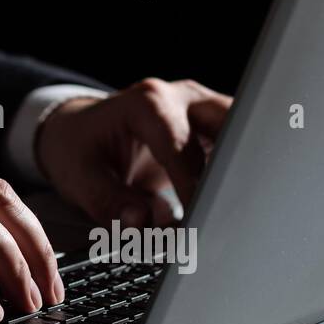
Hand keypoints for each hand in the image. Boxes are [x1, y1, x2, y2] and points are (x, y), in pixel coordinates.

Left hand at [36, 78, 231, 227]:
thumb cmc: (77, 149)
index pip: (185, 149)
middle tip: (228, 216)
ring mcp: (202, 108)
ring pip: (246, 136)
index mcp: (147, 104)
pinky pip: (242, 147)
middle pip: (233, 129)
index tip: (198, 226)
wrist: (77, 130)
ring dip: (243, 173)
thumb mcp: (78, 177)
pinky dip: (240, 175)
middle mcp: (182, 98)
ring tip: (230, 215)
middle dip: (236, 172)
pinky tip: (230, 205)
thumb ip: (110, 203)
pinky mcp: (214, 126)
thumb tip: (142, 223)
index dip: (194, 190)